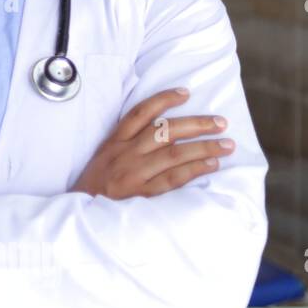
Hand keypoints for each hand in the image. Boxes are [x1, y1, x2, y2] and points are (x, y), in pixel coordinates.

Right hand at [74, 87, 235, 197]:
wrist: (81, 215)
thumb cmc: (96, 186)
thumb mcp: (104, 157)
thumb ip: (126, 144)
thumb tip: (163, 131)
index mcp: (114, 143)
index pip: (140, 113)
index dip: (163, 100)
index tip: (186, 93)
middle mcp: (125, 154)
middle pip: (164, 131)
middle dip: (196, 124)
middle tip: (220, 122)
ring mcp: (133, 174)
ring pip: (174, 154)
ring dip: (204, 147)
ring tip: (226, 145)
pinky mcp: (141, 195)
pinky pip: (172, 179)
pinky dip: (194, 170)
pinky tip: (211, 165)